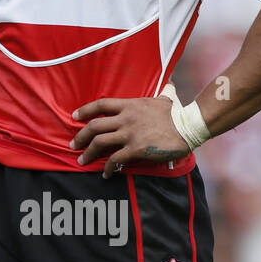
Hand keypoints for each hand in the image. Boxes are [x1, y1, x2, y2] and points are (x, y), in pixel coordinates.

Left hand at [70, 96, 188, 178]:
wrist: (187, 126)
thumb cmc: (176, 114)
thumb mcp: (162, 99)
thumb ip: (157, 96)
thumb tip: (167, 87)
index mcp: (130, 105)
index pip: (101, 105)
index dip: (85, 110)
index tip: (74, 116)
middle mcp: (126, 119)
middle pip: (94, 126)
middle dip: (80, 136)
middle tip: (73, 145)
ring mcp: (130, 134)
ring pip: (100, 143)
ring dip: (88, 153)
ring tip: (82, 161)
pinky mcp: (136, 149)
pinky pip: (115, 159)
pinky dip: (107, 168)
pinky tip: (106, 174)